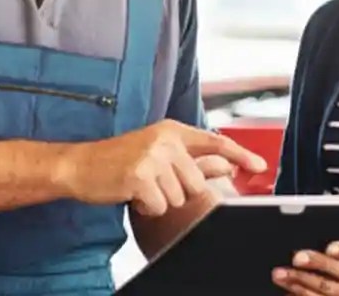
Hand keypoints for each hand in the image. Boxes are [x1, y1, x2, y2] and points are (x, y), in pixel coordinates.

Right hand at [56, 119, 265, 216]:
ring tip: (140, 185)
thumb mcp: (158, 155)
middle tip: (152, 181)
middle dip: (177, 191)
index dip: (240, 154)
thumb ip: (195, 160)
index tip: (259, 165)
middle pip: (196, 183)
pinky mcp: (140, 176)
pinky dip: (147, 207)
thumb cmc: (118, 162)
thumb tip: (228, 164)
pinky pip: (161, 206)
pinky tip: (132, 193)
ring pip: (179, 197)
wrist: (79, 165)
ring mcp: (152, 156)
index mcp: (171, 131)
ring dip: (160, 199)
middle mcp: (165, 140)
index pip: (214, 141)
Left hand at [273, 241, 338, 294]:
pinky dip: (299, 293)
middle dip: (319, 263)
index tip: (329, 248)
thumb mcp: (327, 237)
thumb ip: (323, 235)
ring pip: (330, 290)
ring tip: (282, 273)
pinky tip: (288, 287)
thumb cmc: (325, 248)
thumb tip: (308, 228)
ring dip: (302, 281)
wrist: (326, 270)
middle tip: (297, 258)